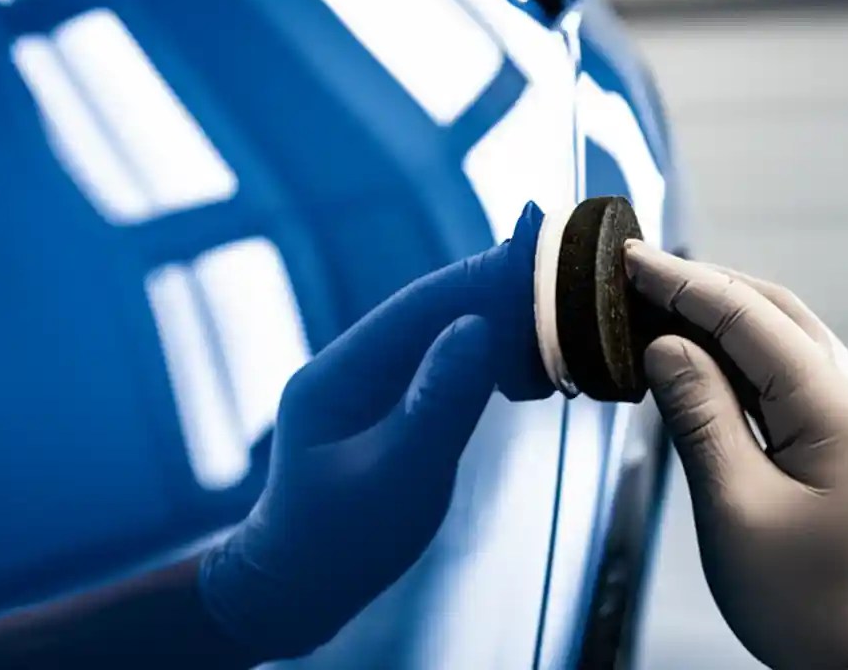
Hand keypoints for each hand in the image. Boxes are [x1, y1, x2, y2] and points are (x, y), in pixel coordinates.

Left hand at [200, 205, 552, 660]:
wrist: (293, 592)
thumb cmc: (341, 543)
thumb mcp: (396, 474)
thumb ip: (439, 401)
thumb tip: (479, 326)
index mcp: (338, 374)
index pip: (417, 305)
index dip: (475, 278)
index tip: (531, 255)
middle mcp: (347, 370)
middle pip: (427, 314)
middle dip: (487, 292)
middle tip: (553, 272)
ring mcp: (362, 391)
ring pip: (433, 339)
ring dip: (486, 321)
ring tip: (545, 306)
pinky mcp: (381, 415)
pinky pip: (435, 371)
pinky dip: (476, 358)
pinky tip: (511, 358)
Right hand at [625, 242, 847, 669]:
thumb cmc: (812, 602)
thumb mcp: (737, 511)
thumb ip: (699, 419)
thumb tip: (664, 349)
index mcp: (834, 408)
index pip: (747, 317)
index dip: (682, 283)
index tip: (630, 260)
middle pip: (770, 309)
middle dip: (699, 284)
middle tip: (632, 273)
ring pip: (780, 332)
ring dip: (718, 311)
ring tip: (653, 302)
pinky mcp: (842, 432)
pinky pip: (786, 367)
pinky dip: (736, 348)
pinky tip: (697, 354)